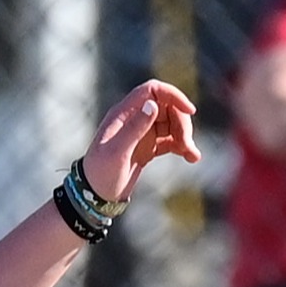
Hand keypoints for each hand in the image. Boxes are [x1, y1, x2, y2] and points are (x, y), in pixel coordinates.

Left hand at [80, 79, 202, 210]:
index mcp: (124, 113)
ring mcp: (141, 133)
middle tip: (187, 145)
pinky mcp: (147, 147)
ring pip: (171, 124)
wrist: (94, 195)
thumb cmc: (101, 173)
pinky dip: (182, 146)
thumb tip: (153, 105)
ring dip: (185, 136)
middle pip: (167, 107)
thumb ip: (135, 128)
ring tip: (192, 155)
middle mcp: (134, 119)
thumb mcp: (118, 152)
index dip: (173, 96)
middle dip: (182, 123)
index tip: (190, 111)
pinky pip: (170, 140)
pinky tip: (191, 157)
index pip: (152, 91)